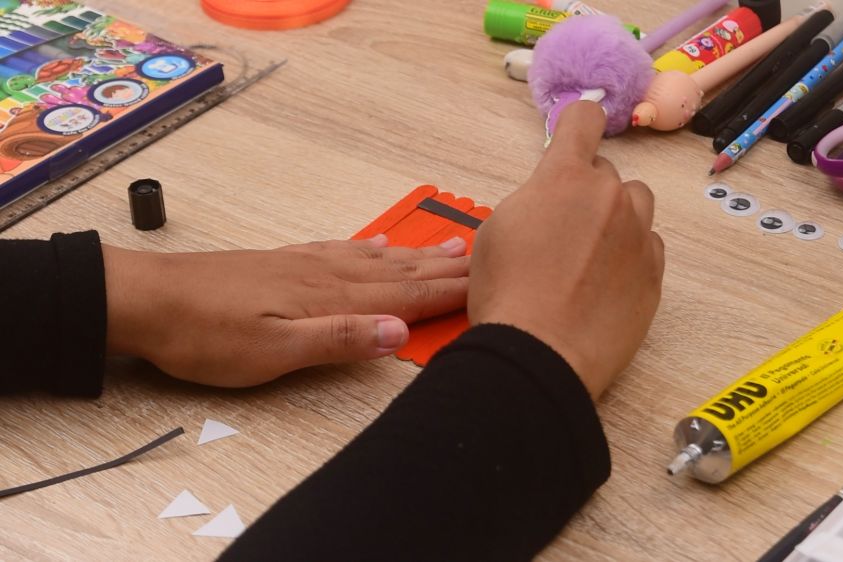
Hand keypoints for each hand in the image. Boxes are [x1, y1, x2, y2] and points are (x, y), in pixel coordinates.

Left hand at [104, 235, 468, 386]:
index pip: (405, 295)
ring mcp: (304, 265)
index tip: (488, 283)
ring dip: (417, 254)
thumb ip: (340, 339)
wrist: (147, 300)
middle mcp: (326, 274)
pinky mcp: (284, 263)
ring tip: (451, 244)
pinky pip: (342, 249)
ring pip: (376, 258)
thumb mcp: (273, 351)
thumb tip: (401, 330)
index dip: (448, 291)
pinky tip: (375, 244)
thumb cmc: (206, 334)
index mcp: (330, 297)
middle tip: (486, 257)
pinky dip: (370, 246)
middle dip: (446, 267)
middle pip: (399, 271)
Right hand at [468, 102, 663, 399]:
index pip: (584, 118)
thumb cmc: (506, 294)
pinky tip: (606, 282)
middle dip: (585, 191)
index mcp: (565, 178)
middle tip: (562, 229)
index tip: (577, 134)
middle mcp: (609, 197)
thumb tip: (550, 201)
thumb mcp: (496, 231)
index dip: (578, 123)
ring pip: (635, 204)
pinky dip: (630, 255)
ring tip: (590, 254)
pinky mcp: (654, 274)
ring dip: (616, 216)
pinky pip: (648, 246)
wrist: (541, 352)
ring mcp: (638, 236)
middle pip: (605, 172)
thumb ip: (532, 199)